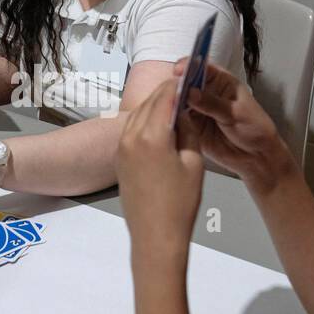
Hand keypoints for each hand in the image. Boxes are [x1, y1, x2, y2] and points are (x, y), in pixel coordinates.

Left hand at [118, 79, 204, 253]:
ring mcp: (121, 149)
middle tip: (184, 87)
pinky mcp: (119, 160)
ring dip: (154, 107)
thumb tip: (183, 112)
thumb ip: (188, 131)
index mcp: (151, 135)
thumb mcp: (194, 163)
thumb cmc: (180, 203)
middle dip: (166, 93)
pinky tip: (159, 127)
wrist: (155, 236)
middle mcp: (130, 137)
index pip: (164, 97)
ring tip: (174, 106)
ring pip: (137, 115)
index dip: (178, 85)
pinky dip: (145, 122)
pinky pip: (131, 131)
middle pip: (148, 103)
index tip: (189, 77)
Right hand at [181, 59, 294, 194]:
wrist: (257, 155)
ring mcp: (197, 110)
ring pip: (178, 102)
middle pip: (185, 84)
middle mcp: (206, 93)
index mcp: (220, 81)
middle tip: (170, 93)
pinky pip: (178, 122)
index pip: (201, 67)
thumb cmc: (255, 127)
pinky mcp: (192, 127)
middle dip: (176, 86)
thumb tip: (190, 92)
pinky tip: (168, 122)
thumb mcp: (236, 113)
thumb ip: (213, 103)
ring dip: (171, 104)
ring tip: (168, 109)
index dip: (188, 66)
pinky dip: (172, 121)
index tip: (178, 70)